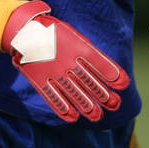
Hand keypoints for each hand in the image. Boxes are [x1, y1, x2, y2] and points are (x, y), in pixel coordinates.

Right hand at [1, 0, 130, 121]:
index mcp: (79, 47)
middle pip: (89, 81)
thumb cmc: (56, 33)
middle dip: (103, 94)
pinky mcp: (40, 79)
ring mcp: (54, 71)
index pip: (100, 62)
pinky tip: (73, 117)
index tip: (123, 84)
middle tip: (115, 104)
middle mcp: (68, 61)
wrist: (25, 31)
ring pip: (73, 92)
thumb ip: (88, 52)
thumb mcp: (75, 37)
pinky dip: (63, 108)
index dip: (112, 74)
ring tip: (97, 116)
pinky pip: (52, 96)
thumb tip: (104, 69)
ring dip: (86, 105)